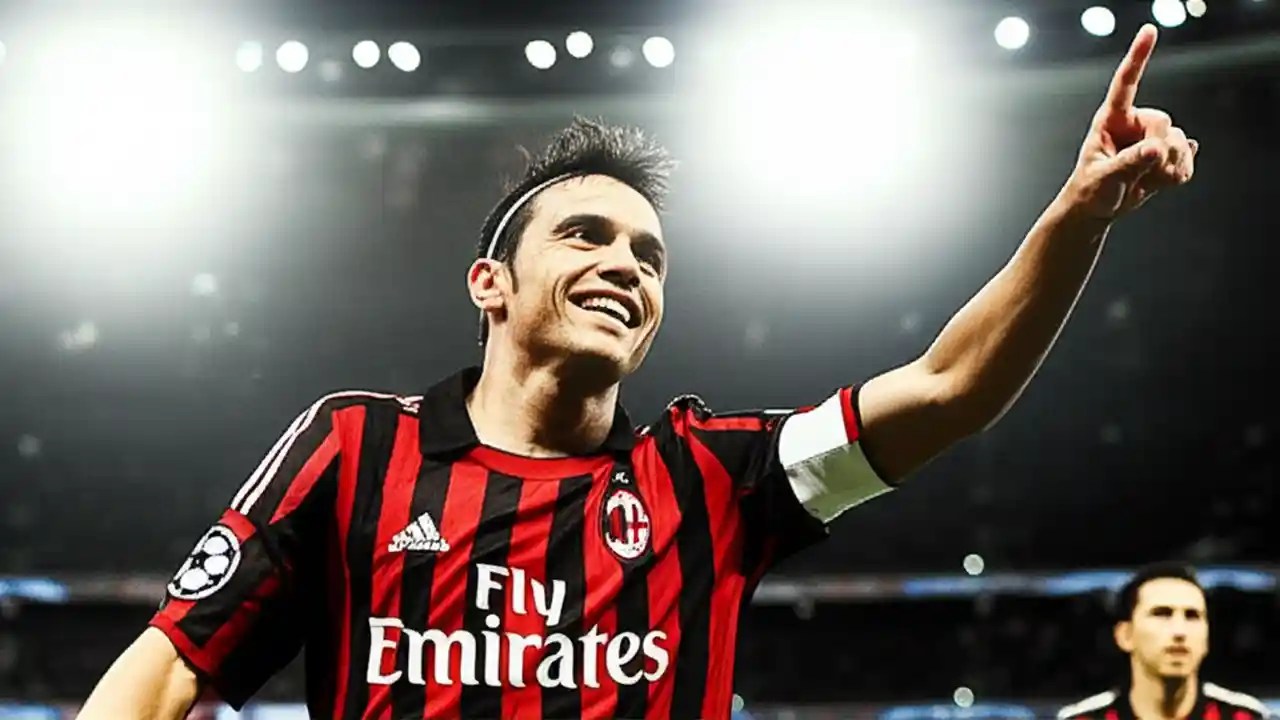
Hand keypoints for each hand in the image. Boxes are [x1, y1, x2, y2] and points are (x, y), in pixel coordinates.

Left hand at [1063, 24, 1197, 219]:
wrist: (1098, 209)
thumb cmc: (1090, 190)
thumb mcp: (1104, 178)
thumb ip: (1129, 163)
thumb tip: (1155, 148)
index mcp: (1111, 120)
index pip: (1125, 84)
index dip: (1138, 57)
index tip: (1149, 31)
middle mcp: (1134, 123)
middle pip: (1164, 122)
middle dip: (1157, 151)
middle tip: (1138, 172)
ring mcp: (1153, 138)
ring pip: (1180, 142)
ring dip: (1167, 167)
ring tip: (1144, 180)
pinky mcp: (1167, 153)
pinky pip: (1187, 158)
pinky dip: (1178, 174)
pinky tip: (1160, 181)